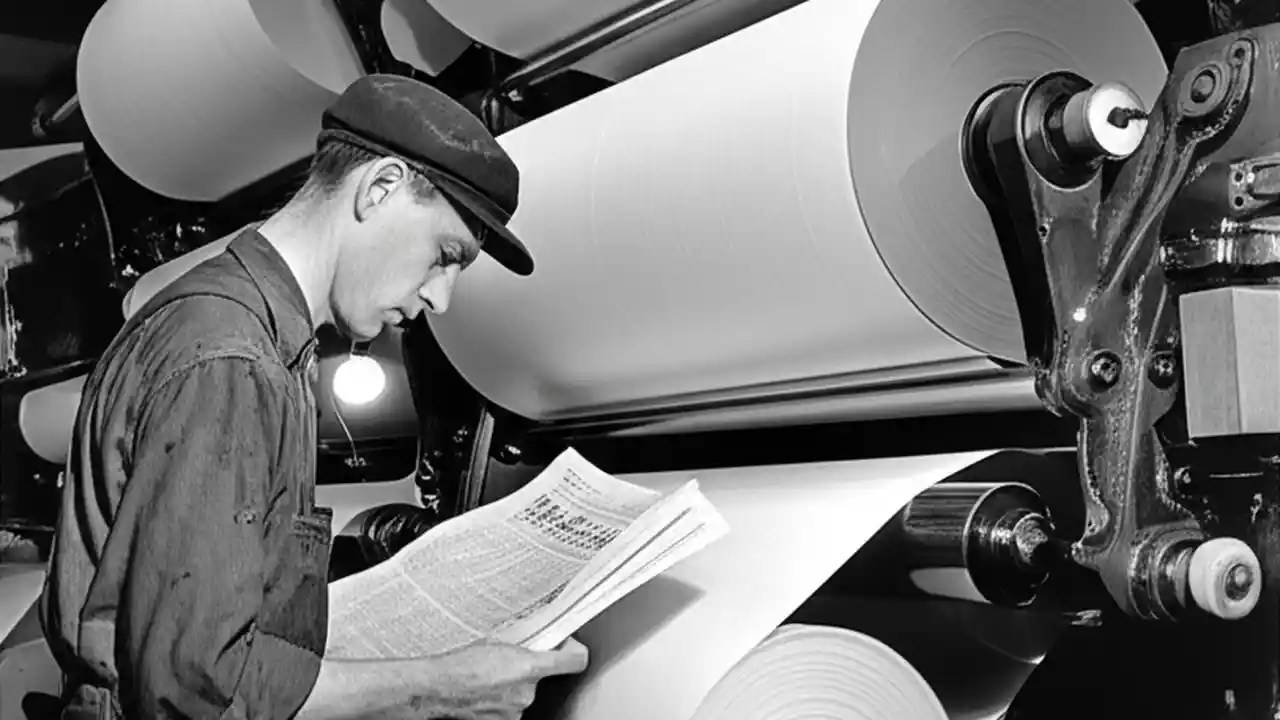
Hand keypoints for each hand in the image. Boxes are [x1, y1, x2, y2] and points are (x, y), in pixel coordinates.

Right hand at [408, 637, 589, 718]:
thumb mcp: (496, 642)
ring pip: (525, 692)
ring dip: (513, 684)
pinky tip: (485, 689)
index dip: (574, 651)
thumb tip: (536, 641)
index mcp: (528, 667)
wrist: (437, 689)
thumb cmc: (459, 665)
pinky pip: (511, 705)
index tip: (569, 646)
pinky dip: (502, 698)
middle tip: (509, 659)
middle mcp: (527, 693)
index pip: (574, 661)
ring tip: (490, 675)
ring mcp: (516, 711)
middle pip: (542, 677)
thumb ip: (523, 645)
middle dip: (529, 668)